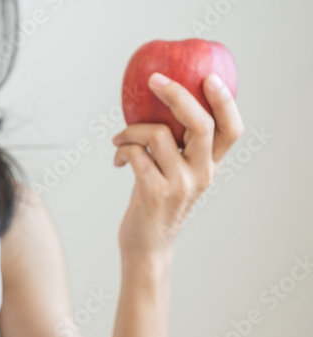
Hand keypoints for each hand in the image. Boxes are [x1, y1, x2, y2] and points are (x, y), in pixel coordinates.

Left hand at [112, 71, 244, 256]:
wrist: (147, 246)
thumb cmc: (157, 203)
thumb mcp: (177, 174)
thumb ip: (179, 148)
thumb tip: (160, 106)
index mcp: (211, 166)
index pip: (232, 130)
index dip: (225, 101)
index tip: (209, 78)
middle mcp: (201, 173)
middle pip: (200, 123)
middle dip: (177, 95)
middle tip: (155, 80)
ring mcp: (179, 184)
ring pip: (159, 135)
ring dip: (132, 130)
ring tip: (120, 138)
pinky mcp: (154, 192)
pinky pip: (136, 154)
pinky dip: (122, 149)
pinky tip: (117, 159)